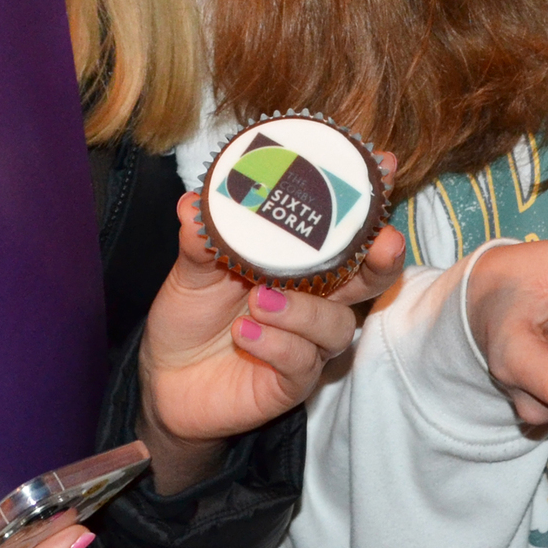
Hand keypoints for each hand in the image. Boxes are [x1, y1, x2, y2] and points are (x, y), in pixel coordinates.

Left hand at [136, 161, 407, 492]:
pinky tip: (245, 334)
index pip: (346, 232)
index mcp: (300, 264)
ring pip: (336, 325)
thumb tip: (193, 204)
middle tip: (383, 243)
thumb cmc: (191, 315)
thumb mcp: (193, 270)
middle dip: (384, 258)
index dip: (368, 202)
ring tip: (259, 300)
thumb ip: (200, 240)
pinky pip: (303, 362)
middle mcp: (315, 301)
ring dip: (302, 310)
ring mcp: (308, 343)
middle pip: (371, 279)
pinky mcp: (292, 382)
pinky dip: (276, 343)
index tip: (385, 165)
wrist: (162, 377)